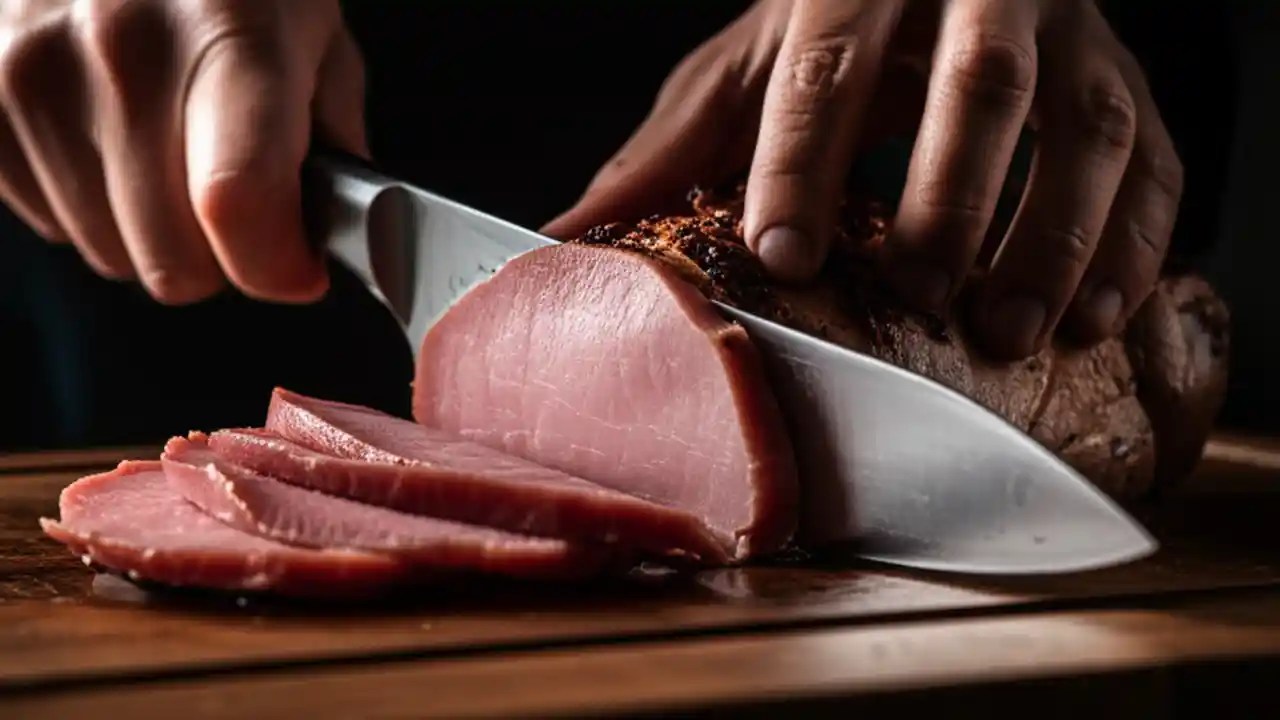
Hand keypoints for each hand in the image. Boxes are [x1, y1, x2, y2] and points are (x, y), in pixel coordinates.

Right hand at [0, 0, 365, 303]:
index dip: (276, 266)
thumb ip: (332, 136)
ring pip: (110, 253)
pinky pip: (49, 225)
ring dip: (151, 231)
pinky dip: (90, 204)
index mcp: (229, 33)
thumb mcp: (313, 28)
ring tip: (168, 147)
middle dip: (220, 257)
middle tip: (236, 201)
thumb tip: (330, 230)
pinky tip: (110, 136)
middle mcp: (121, 50)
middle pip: (173, 260)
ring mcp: (33, 70)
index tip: (298, 267)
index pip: (237, 203)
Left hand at [545, 0, 1182, 359]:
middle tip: (922, 298)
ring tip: (1011, 332)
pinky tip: (1093, 317)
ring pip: (1090, 126)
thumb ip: (668, 155)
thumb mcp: (745, 77)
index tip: (785, 254)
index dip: (806, 160)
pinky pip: (1156, 163)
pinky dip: (1134, 247)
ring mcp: (1067, 41)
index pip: (828, 67)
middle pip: (981, 85)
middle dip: (951, 199)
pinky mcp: (1128, 89)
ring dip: (1057, 237)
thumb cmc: (832, 35)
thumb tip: (564, 238)